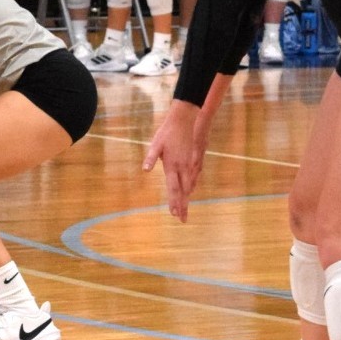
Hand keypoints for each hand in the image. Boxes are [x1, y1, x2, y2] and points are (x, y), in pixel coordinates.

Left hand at [142, 100, 206, 221]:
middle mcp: (183, 167)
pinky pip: (194, 177)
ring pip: (190, 185)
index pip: (174, 189)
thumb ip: (150, 158)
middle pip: (184, 191)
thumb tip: (145, 170)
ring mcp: (191, 164)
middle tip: (183, 220)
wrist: (184, 120)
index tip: (175, 214)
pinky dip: (192, 187)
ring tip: (185, 210)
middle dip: (183, 206)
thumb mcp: (155, 144)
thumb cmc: (167, 132)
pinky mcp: (195, 159)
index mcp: (172, 166)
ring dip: (187, 198)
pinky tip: (191, 191)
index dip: (174, 202)